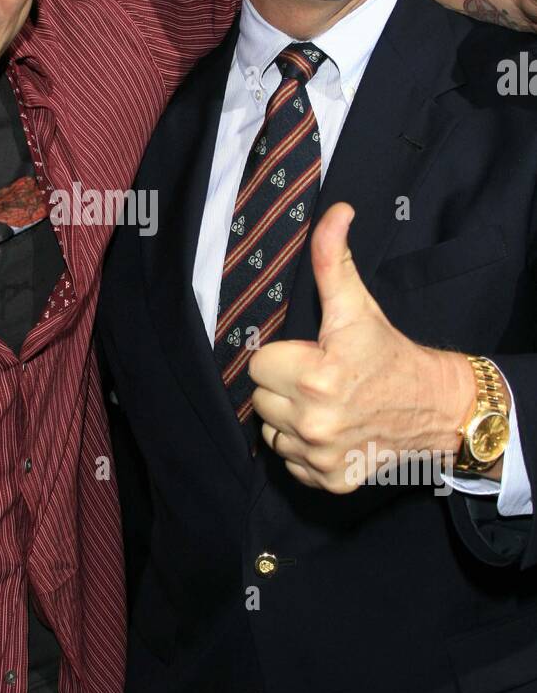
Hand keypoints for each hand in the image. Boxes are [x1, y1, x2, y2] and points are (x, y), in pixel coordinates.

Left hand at [248, 203, 473, 491]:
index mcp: (314, 377)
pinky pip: (290, 462)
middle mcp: (314, 422)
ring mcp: (321, 456)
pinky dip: (304, 450)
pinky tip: (331, 429)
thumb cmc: (389, 354)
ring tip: (324, 403)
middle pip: (260, 399)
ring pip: (271, 431)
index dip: (282, 355)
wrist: (434, 407)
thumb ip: (333, 259)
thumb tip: (335, 212)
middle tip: (317, 377)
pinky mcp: (330, 480)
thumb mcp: (357, 306)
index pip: (258, 364)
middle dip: (283, 386)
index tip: (309, 354)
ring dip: (289, 419)